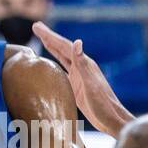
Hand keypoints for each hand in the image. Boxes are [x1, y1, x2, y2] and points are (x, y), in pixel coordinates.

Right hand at [32, 22, 131, 138]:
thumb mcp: (90, 84)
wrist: (111, 120)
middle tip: (36, 26)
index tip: (37, 26)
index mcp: (84, 64)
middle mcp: (82, 67)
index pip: (63, 46)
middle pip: (62, 49)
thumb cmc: (102, 105)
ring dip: (52, 48)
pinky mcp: (78, 86)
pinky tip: (52, 62)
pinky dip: (56, 63)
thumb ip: (82, 64)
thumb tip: (77, 42)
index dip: (50, 36)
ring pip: (62, 58)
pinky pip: (64, 70)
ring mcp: (80, 76)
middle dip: (49, 38)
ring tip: (42, 38)